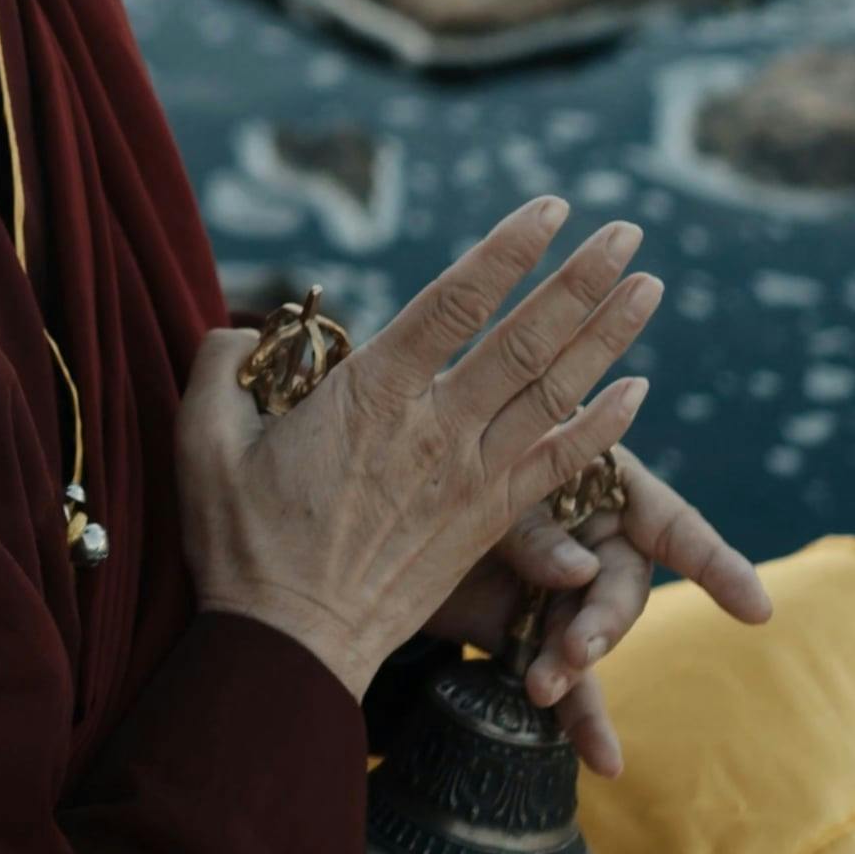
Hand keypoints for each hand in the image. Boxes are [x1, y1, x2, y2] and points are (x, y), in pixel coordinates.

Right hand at [174, 200, 666, 702]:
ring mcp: (468, 478)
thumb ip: (219, 370)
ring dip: (607, 337)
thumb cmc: (242, 543)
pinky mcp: (484, 524)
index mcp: (370, 395)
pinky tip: (639, 393)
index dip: (508, 250)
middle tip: (627, 231)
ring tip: (650, 285)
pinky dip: (602, 429)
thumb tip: (237, 330)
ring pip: (555, 394)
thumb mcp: (203, 442)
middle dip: (580, 279)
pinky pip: (556, 467)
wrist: (289, 645)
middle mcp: (434, 428)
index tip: (550, 208)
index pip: (454, 302)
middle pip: (524, 340)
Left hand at [423, 447, 769, 778]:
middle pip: (623, 587)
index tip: (754, 609)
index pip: (671, 524)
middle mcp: (591, 538)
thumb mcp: (485, 480)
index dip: (715, 564)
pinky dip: (579, 720)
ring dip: (576, 665)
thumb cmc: (436, 464)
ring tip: (545, 688)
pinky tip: (604, 761)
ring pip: (590, 637)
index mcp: (597, 480)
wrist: (365, 511)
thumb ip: (532, 522)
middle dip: (604, 620)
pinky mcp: (528, 636)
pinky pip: (565, 684)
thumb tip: (578, 573)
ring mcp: (560, 592)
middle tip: (575, 649)